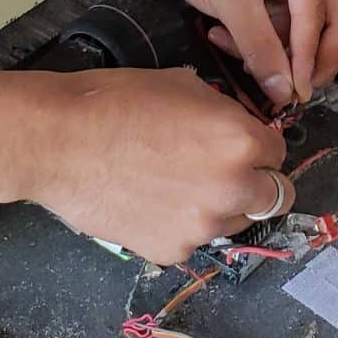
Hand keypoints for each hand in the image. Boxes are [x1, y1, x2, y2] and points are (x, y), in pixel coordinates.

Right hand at [27, 67, 288, 262]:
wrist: (59, 142)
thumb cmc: (115, 102)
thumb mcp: (184, 86)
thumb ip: (224, 113)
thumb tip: (236, 128)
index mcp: (241, 142)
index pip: (278, 152)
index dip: (258, 147)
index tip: (240, 147)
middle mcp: (233, 189)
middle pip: (274, 197)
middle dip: (256, 183)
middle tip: (224, 173)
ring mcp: (203, 226)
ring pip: (234, 221)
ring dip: (219, 206)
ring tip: (175, 185)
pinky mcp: (172, 251)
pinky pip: (192, 239)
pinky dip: (179, 225)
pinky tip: (149, 203)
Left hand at [143, 0, 337, 105]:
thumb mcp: (230, 4)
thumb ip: (261, 50)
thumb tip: (284, 90)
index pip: (319, 18)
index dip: (307, 61)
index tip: (296, 94)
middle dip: (313, 58)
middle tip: (292, 88)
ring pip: (319, 24)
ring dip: (286, 48)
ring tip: (243, 53)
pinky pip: (299, 19)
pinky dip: (276, 36)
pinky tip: (240, 38)